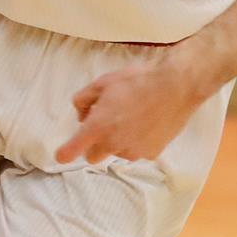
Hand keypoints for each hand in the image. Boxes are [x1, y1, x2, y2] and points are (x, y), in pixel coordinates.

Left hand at [54, 55, 206, 164]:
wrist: (175, 87)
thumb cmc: (137, 81)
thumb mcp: (103, 82)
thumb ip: (84, 99)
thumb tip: (81, 114)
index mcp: (98, 126)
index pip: (74, 148)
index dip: (65, 153)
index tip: (61, 156)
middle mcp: (113, 143)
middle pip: (94, 156)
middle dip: (94, 145)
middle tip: (104, 125)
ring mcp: (133, 151)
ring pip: (117, 152)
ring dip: (118, 141)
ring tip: (131, 118)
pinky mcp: (151, 153)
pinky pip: (137, 151)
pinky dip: (137, 142)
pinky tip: (146, 123)